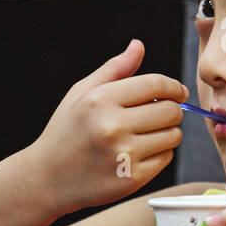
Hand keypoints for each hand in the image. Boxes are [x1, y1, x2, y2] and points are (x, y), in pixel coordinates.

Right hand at [32, 38, 189, 211]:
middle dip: (171, 110)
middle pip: (171, 111)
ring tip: (147, 134)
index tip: (178, 92)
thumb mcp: (81, 94)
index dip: (174, 87)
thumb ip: (114, 69)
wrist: (47, 179)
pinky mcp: (132, 178)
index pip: (156, 85)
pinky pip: (166, 158)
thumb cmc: (67, 131)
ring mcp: (124, 154)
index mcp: (100, 100)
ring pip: (174, 135)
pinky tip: (138, 154)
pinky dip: (159, 154)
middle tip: (159, 115)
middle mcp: (112, 126)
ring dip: (167, 133)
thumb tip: (139, 46)